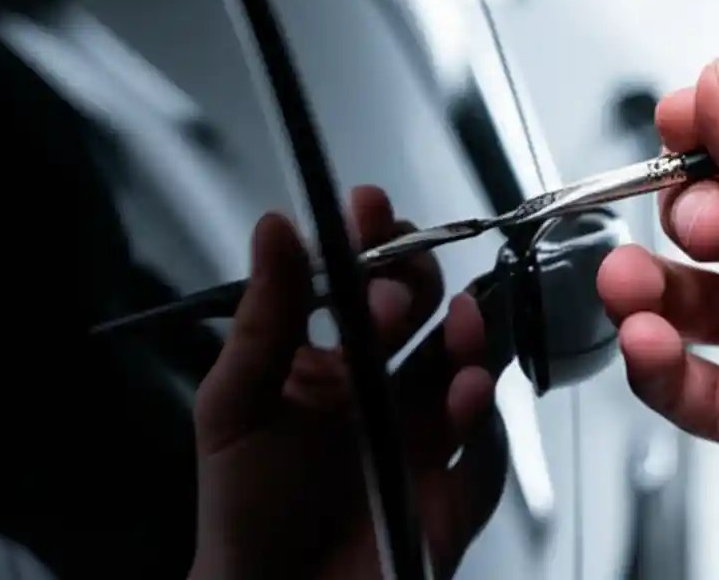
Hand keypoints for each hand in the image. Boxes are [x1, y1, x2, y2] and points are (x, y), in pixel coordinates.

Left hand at [189, 186, 505, 579]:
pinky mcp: (451, 490)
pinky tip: (462, 395)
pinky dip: (480, 416)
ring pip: (463, 369)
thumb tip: (276, 226)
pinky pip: (483, 446)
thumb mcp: (235, 405)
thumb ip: (264, 317)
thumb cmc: (244, 511)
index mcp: (328, 363)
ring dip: (465, 337)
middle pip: (421, 314)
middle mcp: (380, 391)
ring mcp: (420, 438)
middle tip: (402, 279)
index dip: (368, 242)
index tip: (370, 207)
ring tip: (454, 323)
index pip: (358, 283)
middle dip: (420, 283)